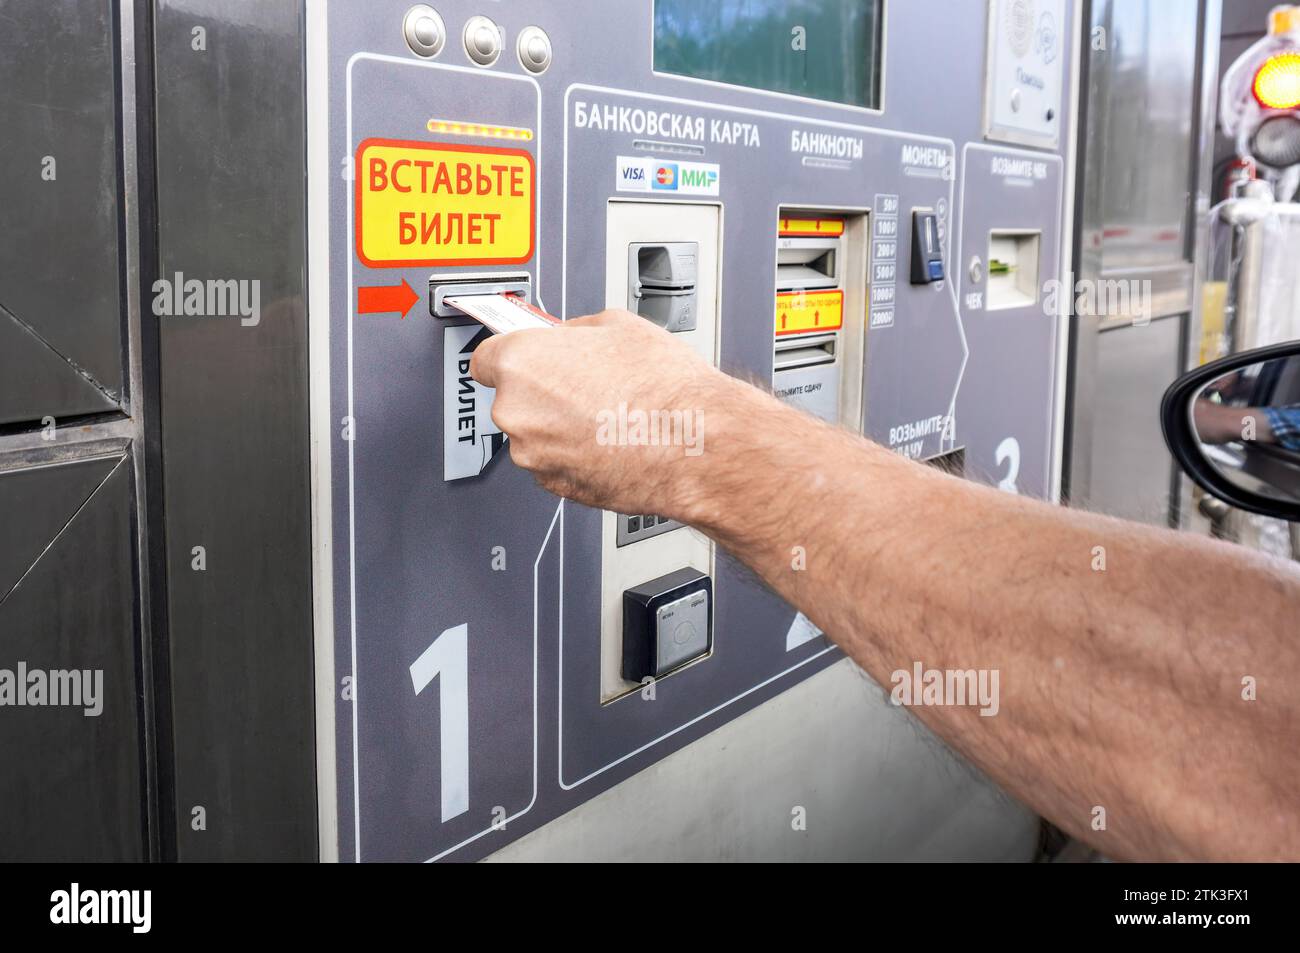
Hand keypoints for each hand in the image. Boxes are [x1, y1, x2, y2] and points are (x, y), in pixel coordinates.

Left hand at [469, 308, 739, 516]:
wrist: (696, 446)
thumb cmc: (664, 388)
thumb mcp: (618, 325)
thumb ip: (574, 332)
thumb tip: (565, 338)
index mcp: (521, 363)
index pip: (485, 358)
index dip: (512, 355)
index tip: (526, 356)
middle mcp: (516, 412)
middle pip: (512, 398)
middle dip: (542, 391)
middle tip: (584, 382)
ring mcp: (534, 455)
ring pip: (535, 434)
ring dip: (559, 426)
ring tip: (607, 412)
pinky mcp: (556, 486)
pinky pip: (554, 463)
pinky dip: (575, 454)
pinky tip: (610, 440)